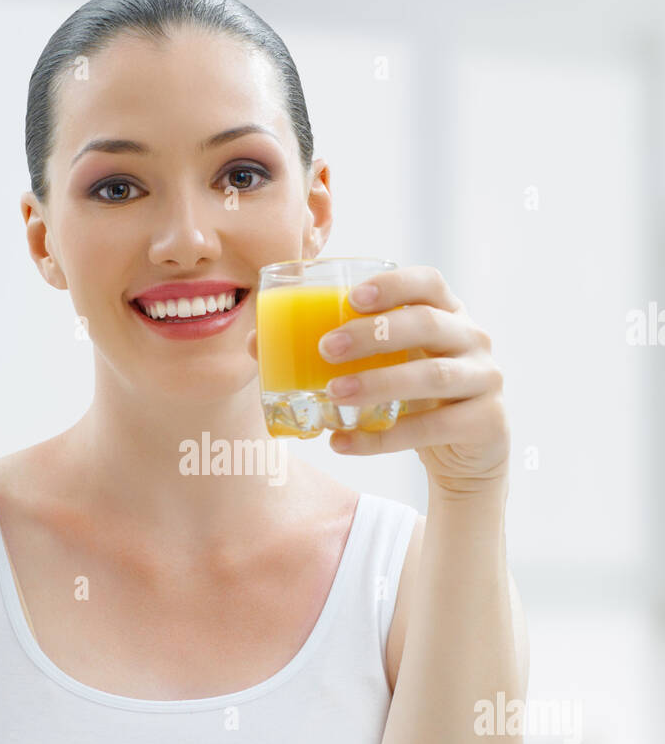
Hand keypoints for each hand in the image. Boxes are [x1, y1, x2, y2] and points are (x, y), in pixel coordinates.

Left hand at [248, 266, 509, 496]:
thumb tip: (256, 344)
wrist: (464, 460)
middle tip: (325, 349)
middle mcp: (473, 340)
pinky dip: (383, 438)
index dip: (393, 284)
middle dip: (374, 334)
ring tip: (332, 394)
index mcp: (448, 314)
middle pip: (428, 325)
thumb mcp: (383, 368)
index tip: (350, 296)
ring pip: (433, 377)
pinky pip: (433, 429)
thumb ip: (339, 351)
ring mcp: (485, 381)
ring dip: (378, 383)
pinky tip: (342, 442)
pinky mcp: (487, 423)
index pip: (428, 283)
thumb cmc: (413, 402)